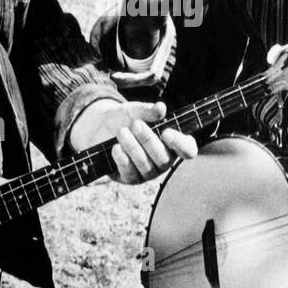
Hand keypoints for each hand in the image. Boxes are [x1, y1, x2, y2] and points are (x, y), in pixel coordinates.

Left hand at [69, 98, 196, 183]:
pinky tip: (116, 148)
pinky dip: (123, 160)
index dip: (180, 144)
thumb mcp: (135, 111)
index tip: (166, 132)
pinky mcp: (130, 178)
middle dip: (149, 141)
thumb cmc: (125, 118)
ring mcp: (148, 172)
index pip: (188, 149)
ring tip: (122, 131)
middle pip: (164, 159)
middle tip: (135, 124)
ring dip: (133, 148)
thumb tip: (161, 108)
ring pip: (146, 167)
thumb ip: (148, 111)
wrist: (99, 127)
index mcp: (172, 143)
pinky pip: (130, 174)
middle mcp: (163, 160)